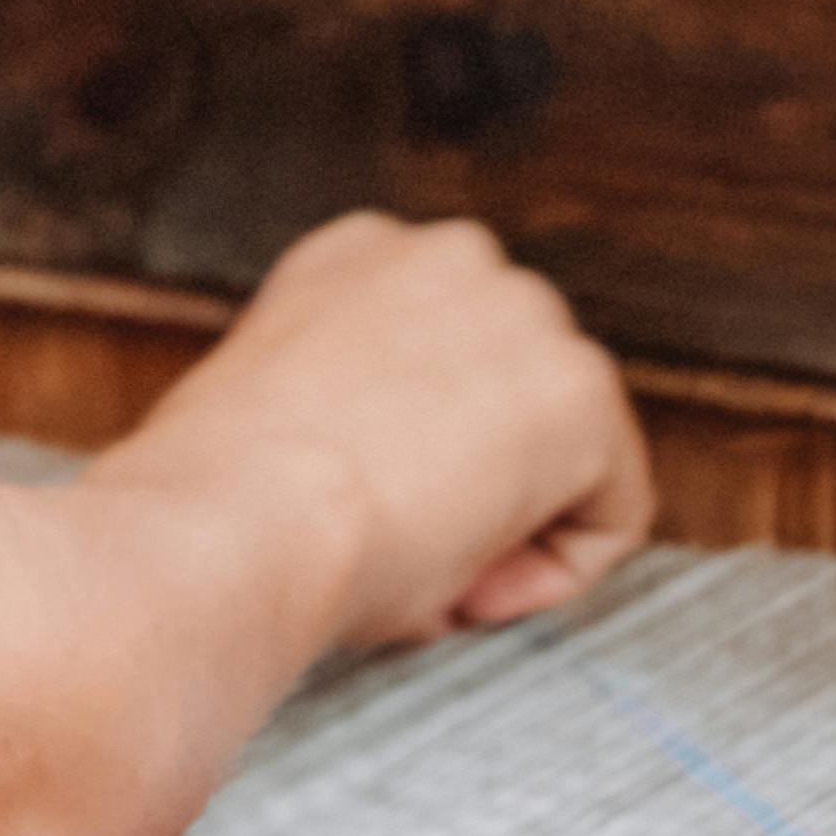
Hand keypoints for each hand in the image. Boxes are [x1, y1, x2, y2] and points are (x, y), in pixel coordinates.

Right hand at [113, 213, 653, 655]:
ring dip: (515, 525)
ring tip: (429, 570)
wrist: (234, 518)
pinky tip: (471, 580)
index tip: (373, 515)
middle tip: (409, 556)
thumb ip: (353, 413)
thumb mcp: (278, 414)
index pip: (443, 354)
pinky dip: (558, 568)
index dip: (416, 459)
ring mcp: (522, 314)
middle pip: (513, 397)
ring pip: (569, 452)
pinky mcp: (578, 392)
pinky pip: (611, 511)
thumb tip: (412, 487)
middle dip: (478, 487)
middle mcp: (448, 258)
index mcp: (358, 255)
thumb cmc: (224, 495)